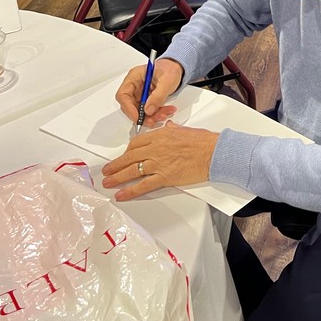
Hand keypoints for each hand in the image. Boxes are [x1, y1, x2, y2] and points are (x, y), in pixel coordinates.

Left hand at [101, 123, 218, 200]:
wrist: (213, 152)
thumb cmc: (203, 142)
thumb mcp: (185, 130)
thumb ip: (173, 129)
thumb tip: (168, 126)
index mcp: (160, 135)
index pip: (136, 143)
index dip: (127, 151)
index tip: (123, 156)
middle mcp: (155, 148)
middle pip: (129, 157)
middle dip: (115, 165)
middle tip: (107, 170)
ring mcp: (158, 163)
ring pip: (131, 170)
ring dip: (117, 177)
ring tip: (108, 182)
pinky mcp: (164, 177)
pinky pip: (143, 185)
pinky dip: (130, 191)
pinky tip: (121, 194)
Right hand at [115, 58, 184, 126]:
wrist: (176, 69)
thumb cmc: (170, 69)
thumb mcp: (167, 81)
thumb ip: (158, 96)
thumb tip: (148, 110)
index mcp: (134, 77)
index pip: (123, 94)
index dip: (128, 108)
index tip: (137, 117)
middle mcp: (134, 86)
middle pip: (130, 105)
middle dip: (142, 115)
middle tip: (153, 120)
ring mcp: (139, 93)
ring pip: (139, 111)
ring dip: (151, 116)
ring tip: (163, 114)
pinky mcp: (146, 99)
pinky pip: (147, 110)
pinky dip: (156, 113)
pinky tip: (165, 111)